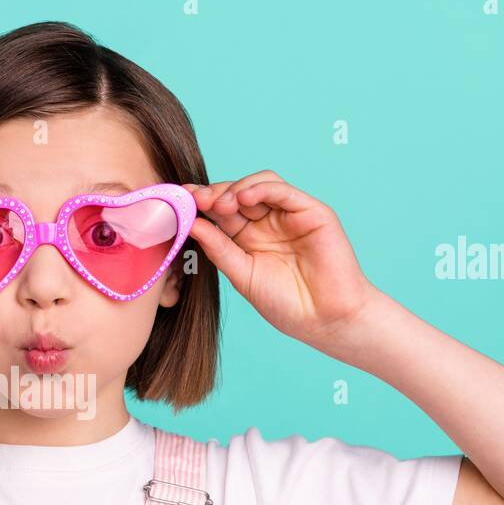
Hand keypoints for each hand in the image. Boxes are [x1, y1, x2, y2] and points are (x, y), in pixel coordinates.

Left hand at [185, 172, 377, 346]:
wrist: (324, 320)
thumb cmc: (286, 304)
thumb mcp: (242, 274)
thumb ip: (219, 248)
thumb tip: (192, 224)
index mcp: (248, 238)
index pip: (221, 211)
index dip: (201, 203)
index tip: (179, 201)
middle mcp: (268, 222)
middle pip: (237, 193)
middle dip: (214, 193)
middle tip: (195, 199)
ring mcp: (290, 215)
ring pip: (260, 185)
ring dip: (235, 189)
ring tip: (219, 204)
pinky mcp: (312, 212)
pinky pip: (284, 191)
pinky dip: (262, 189)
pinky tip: (243, 198)